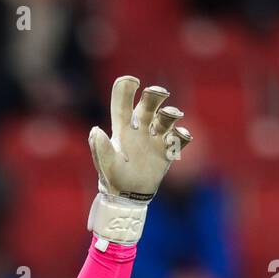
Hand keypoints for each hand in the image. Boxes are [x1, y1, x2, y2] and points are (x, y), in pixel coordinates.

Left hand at [87, 76, 191, 245]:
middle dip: (155, 95)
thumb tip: (95, 130)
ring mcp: (156, 137)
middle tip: (159, 93)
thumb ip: (100, 148)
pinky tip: (181, 136)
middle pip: (150, 103)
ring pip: (167, 117)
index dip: (126, 88)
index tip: (132, 81)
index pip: (123, 102)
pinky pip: (180, 138)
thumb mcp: (105, 164)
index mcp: (123, 127)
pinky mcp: (168, 150)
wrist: (128, 196)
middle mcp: (141, 127)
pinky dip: (183, 135)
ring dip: (170, 113)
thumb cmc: (113, 178)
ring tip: (171, 115)